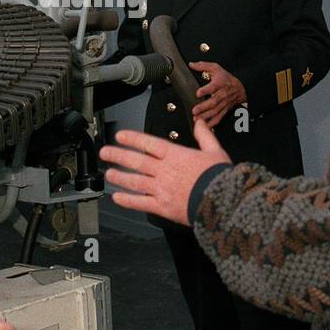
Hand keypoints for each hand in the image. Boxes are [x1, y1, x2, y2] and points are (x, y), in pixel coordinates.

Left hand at [101, 118, 231, 224]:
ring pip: (135, 181)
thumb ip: (205, 136)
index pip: (149, 143)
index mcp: (176, 156)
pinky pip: (140, 202)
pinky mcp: (162, 207)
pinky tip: (117, 198)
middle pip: (137, 161)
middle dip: (118, 155)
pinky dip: (127, 200)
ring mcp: (161, 189)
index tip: (121, 136)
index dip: (133, 138)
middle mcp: (165, 171)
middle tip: (105, 153)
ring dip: (120, 177)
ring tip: (109, 174)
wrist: (223, 201)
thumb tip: (200, 123)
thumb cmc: (219, 178)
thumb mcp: (215, 151)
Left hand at [189, 61, 245, 127]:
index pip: (213, 87)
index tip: (198, 93)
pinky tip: (206, 126)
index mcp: (220, 83)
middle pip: (214, 102)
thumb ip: (203, 66)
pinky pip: (219, 118)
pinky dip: (213, 123)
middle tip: (195, 110)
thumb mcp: (216, 68)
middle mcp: (222, 94)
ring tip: (197, 119)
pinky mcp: (224, 110)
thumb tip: (192, 64)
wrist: (240, 88)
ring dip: (206, 116)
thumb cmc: (226, 78)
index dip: (206, 90)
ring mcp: (224, 103)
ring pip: (215, 111)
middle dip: (204, 107)